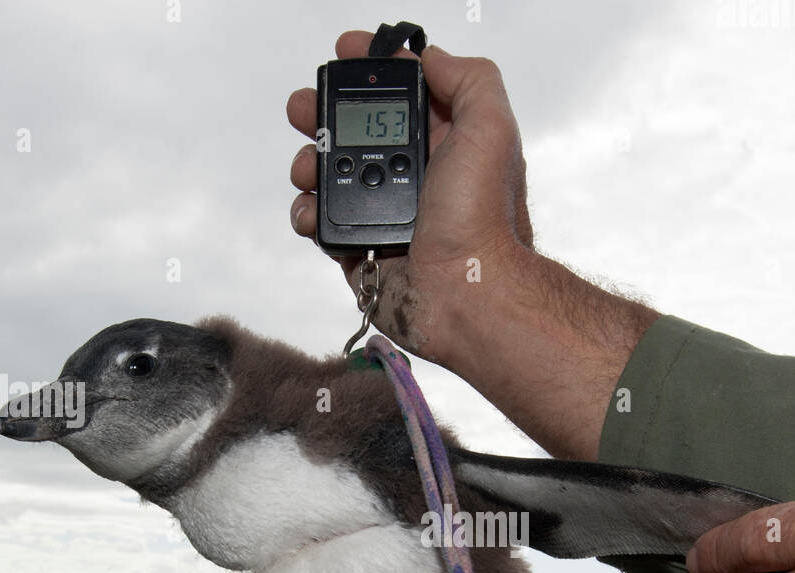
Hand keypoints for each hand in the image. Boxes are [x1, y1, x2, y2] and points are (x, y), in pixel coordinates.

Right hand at [287, 33, 532, 366]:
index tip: (345, 53)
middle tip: (304, 109)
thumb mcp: (490, 128)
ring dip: (309, 162)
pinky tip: (311, 210)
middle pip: (357, 130)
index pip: (403, 94)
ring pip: (332, 175)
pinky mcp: (361, 249)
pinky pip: (322, 224)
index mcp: (446, 144)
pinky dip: (307, 213)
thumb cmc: (482, 220)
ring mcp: (385, 214)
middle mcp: (416, 177)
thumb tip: (429, 58)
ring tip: (307, 167)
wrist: (465, 296)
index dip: (373, 69)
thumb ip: (467, 80)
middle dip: (324, 113)